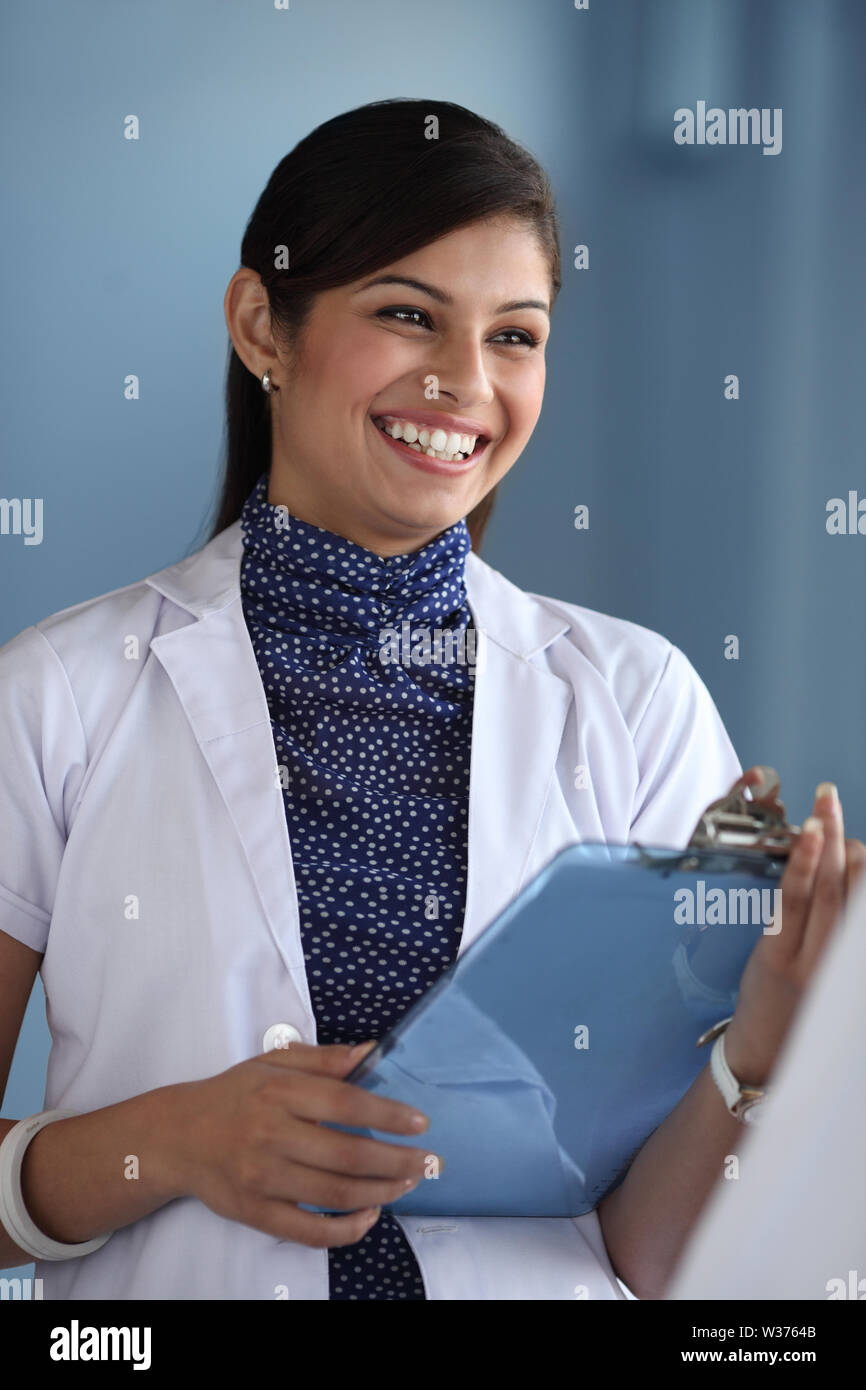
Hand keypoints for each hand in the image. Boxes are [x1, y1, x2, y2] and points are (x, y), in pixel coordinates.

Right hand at [164, 1041, 431, 1247]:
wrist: (177, 1137)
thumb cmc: (233, 1096)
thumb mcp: (273, 1062)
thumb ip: (324, 1058)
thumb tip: (370, 1051)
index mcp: (279, 1091)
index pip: (345, 1102)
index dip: (387, 1114)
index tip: (420, 1123)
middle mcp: (271, 1134)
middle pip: (348, 1154)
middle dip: (397, 1161)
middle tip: (427, 1162)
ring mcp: (263, 1178)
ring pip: (335, 1194)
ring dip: (381, 1192)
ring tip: (407, 1183)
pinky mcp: (255, 1212)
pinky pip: (309, 1231)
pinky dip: (346, 1229)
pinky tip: (370, 1215)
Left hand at [723, 768, 865, 1084]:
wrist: (766, 1063)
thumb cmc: (806, 1020)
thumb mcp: (839, 983)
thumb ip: (845, 936)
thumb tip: (849, 880)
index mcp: (855, 967)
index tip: (860, 841)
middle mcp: (845, 961)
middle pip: (857, 889)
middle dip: (850, 841)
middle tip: (834, 798)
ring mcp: (815, 958)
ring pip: (831, 889)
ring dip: (828, 840)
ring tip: (824, 803)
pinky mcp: (780, 957)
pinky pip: (795, 902)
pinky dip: (803, 865)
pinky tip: (807, 837)